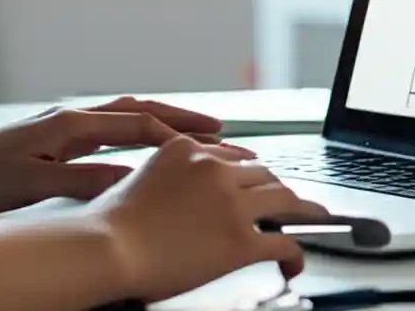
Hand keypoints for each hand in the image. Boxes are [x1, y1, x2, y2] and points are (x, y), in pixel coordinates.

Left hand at [0, 97, 251, 217]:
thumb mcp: (33, 186)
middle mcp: (71, 117)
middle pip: (141, 111)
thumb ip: (85, 181)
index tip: (219, 148)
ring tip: (194, 135)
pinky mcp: (50, 139)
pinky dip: (138, 133)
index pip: (143, 126)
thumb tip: (136, 180)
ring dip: (163, 123)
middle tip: (223, 131)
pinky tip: (141, 148)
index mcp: (72, 124)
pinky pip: (108, 130)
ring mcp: (60, 126)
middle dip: (183, 119)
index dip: (184, 137)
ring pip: (126, 117)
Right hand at [95, 136, 327, 301]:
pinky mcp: (240, 239)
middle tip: (285, 205)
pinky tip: (293, 263)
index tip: (258, 181)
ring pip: (284, 199)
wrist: (105, 249)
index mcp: (187, 151)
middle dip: (276, 190)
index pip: (233, 156)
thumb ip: (168, 178)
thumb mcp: (136, 179)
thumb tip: (179, 195)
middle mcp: (213, 169)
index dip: (250, 173)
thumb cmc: (107, 226)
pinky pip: (283, 242)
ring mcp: (230, 203)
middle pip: (263, 174)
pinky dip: (295, 254)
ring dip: (301, 212)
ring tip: (310, 222)